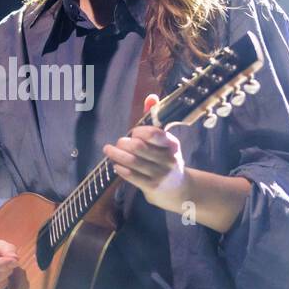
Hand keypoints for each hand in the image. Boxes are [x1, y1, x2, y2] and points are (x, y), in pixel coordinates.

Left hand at [102, 94, 189, 212]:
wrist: (179, 190)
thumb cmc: (166, 161)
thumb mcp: (165, 142)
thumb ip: (156, 119)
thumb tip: (151, 97)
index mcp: (172, 144)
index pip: (153, 133)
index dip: (138, 131)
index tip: (133, 133)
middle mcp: (168, 159)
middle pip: (138, 147)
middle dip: (123, 143)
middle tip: (117, 143)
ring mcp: (160, 174)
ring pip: (132, 161)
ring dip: (116, 154)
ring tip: (109, 150)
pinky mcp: (152, 187)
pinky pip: (131, 175)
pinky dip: (120, 168)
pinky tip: (116, 165)